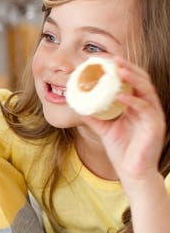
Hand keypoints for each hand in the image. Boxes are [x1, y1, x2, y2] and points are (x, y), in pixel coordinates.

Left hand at [83, 59, 165, 186]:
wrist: (133, 174)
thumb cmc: (122, 151)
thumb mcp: (104, 129)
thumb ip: (93, 116)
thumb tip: (76, 105)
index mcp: (137, 105)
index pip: (131, 81)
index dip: (121, 68)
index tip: (105, 60)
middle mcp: (147, 107)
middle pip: (141, 80)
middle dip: (128, 67)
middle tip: (113, 58)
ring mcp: (153, 115)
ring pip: (146, 90)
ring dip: (133, 77)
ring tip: (119, 69)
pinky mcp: (155, 126)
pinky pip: (145, 108)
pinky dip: (132, 100)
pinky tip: (120, 95)